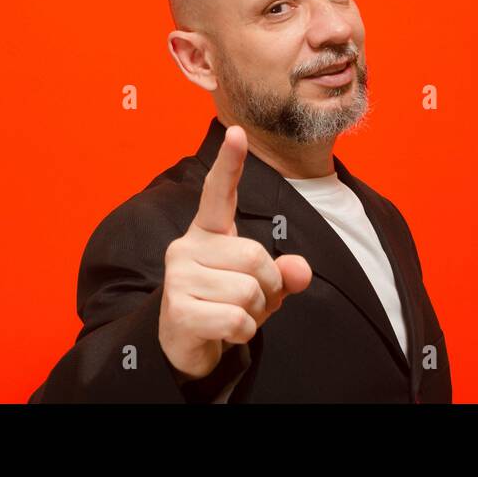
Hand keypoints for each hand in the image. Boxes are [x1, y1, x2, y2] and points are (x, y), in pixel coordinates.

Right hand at [158, 124, 312, 380]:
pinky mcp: (177, 309)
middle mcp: (187, 246)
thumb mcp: (261, 286)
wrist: (185, 345)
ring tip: (234, 314)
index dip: (229, 163)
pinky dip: (243, 332)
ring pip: (248, 291)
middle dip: (268, 287)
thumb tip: (299, 270)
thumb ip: (284, 273)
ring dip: (254, 312)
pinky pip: (236, 320)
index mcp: (208, 231)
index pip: (218, 192)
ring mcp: (178, 276)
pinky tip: (225, 332)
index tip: (237, 131)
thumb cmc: (224, 304)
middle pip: (255, 257)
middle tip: (251, 300)